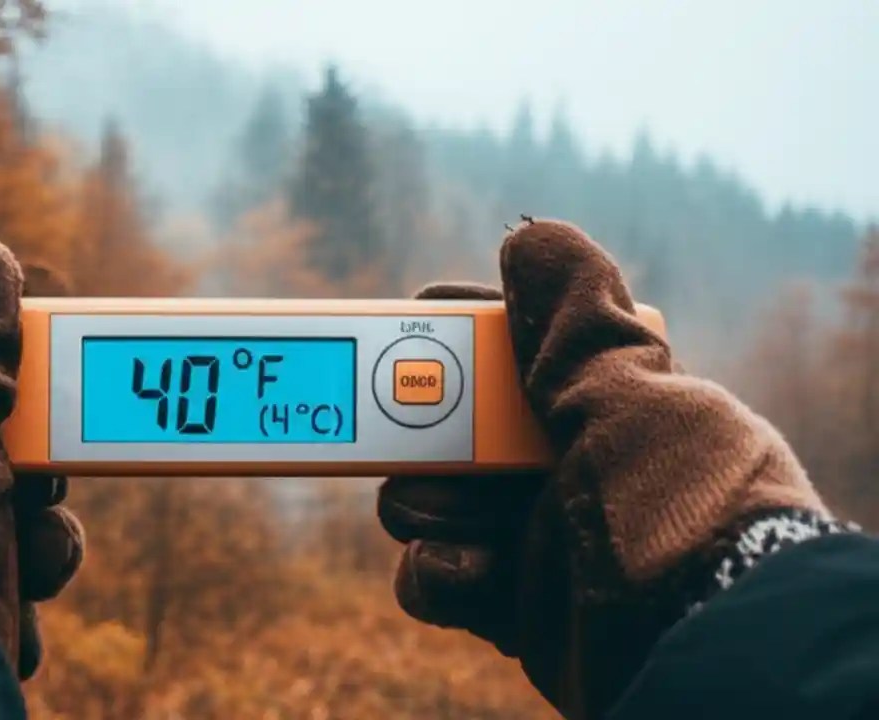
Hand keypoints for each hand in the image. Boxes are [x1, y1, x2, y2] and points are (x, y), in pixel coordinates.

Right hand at [379, 219, 828, 717]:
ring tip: (471, 518)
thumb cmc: (679, 509)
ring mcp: (532, 532)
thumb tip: (533, 234)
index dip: (460, 326)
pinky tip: (476, 572)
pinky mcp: (504, 599)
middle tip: (406, 427)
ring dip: (426, 504)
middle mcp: (565, 463)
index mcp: (602, 402)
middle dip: (420, 425)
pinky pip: (433, 573)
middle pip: (451, 422)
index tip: (412, 313)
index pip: (514, 343)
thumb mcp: (631, 394)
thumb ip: (573, 319)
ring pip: (426, 497)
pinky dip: (437, 572)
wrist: (697, 650)